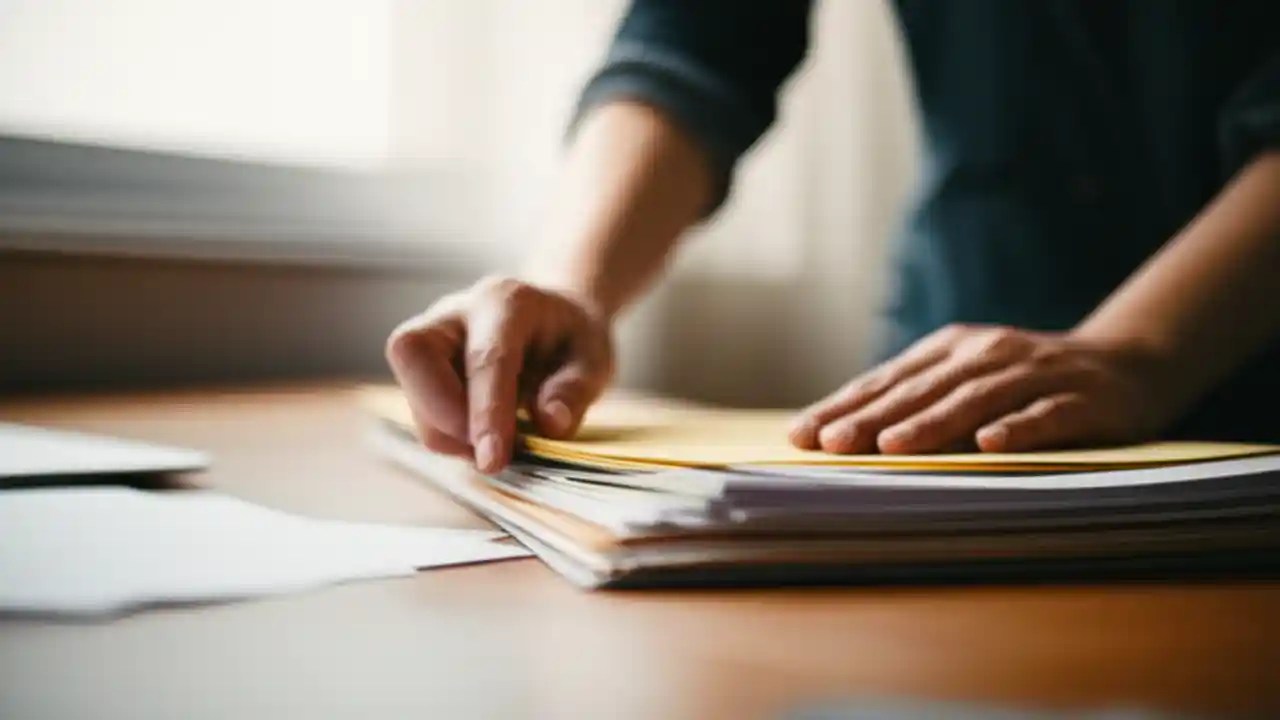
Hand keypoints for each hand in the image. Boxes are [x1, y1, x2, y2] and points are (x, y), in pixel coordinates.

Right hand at [386, 276, 613, 471]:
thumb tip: (552, 423)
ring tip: (498, 440)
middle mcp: (455, 311)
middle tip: (491, 451)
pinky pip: (418, 408)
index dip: (486, 411)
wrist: (549, 317)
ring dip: (449, 433)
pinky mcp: (417, 363)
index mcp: (507, 302)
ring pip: (413, 391)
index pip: (487, 358)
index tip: (492, 460)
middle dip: (443, 416)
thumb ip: (575, 390)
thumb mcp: (593, 360)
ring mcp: (429, 334)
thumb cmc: (570, 339)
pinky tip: (482, 430)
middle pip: (415, 355)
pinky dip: (447, 434)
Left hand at [789, 324, 1179, 453]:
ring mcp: (1035, 373)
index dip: (843, 406)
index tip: (801, 434)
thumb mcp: (969, 382)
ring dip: (932, 423)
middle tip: (831, 443)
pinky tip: (990, 445)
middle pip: (921, 389)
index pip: (887, 381)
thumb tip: (844, 434)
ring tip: (893, 446)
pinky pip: (1044, 415)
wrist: (1127, 364)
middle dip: (872, 417)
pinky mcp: (1080, 398)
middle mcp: (987, 354)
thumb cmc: (1027, 382)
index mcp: (951, 350)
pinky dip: (1017, 429)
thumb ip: (920, 401)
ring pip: (975, 399)